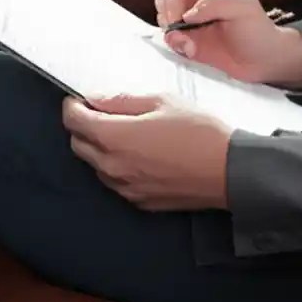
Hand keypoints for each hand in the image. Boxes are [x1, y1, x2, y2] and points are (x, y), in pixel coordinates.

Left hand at [62, 94, 232, 210]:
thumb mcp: (163, 101)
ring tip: (125, 135)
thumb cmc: (199, 131)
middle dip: (83, 127)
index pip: (74, 121)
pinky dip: (117, 167)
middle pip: (78, 145)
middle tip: (102, 114)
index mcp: (114, 137)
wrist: (228, 170)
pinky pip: (116, 182)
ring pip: (96, 166)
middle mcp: (112, 166)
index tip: (80, 100)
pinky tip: (140, 156)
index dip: (73, 106)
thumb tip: (96, 99)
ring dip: (100, 149)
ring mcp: (124, 188)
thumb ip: (122, 100)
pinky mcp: (138, 201)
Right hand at [154, 0, 301, 87]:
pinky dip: (174, 46)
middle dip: (167, 16)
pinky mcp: (192, 44)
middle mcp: (199, 6)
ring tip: (188, 46)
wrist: (266, 61)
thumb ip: (215, 4)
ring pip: (165, 21)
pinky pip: (172, 41)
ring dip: (170, 33)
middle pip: (165, 0)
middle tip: (181, 34)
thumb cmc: (260, 31)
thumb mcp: (244, 8)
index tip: (181, 20)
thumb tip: (188, 14)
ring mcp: (194, 26)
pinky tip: (190, 53)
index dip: (173, 0)